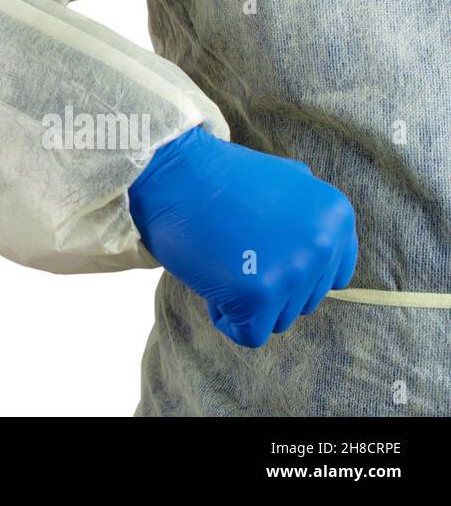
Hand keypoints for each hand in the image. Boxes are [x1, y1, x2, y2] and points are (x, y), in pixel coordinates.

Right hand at [128, 127, 357, 347]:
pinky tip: (210, 279)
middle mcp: (323, 245)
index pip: (330, 277)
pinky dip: (226, 317)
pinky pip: (248, 334)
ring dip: (245, 300)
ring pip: (278, 320)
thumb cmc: (217, 175)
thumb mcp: (287, 179)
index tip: (260, 247)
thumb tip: (326, 248)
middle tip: (232, 248)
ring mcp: (293, 271)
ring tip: (220, 259)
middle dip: (266, 284)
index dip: (290, 268)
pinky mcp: (258, 294)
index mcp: (336, 216)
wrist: (169, 171)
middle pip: (303, 301)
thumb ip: (314, 216)